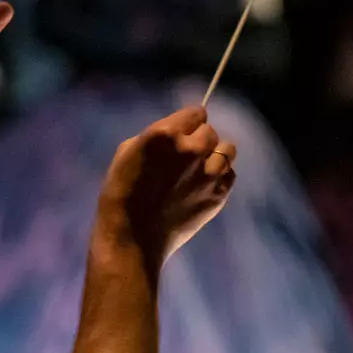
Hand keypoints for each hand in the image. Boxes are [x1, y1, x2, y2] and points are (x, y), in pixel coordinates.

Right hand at [98, 107, 236, 265]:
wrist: (133, 239)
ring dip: (214, 155)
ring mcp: (209, 173)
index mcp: (165, 134)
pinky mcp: (219, 195)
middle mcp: (192, 149)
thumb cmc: (121, 194)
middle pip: (211, 131)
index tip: (181, 134)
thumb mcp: (126, 152)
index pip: (196, 113)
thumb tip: (177, 131)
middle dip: (199, 140)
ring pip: (228, 149)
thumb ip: (157, 134)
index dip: (188, 123)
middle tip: (185, 157)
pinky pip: (230, 173)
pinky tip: (203, 185)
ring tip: (199, 169)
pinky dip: (220, 176)